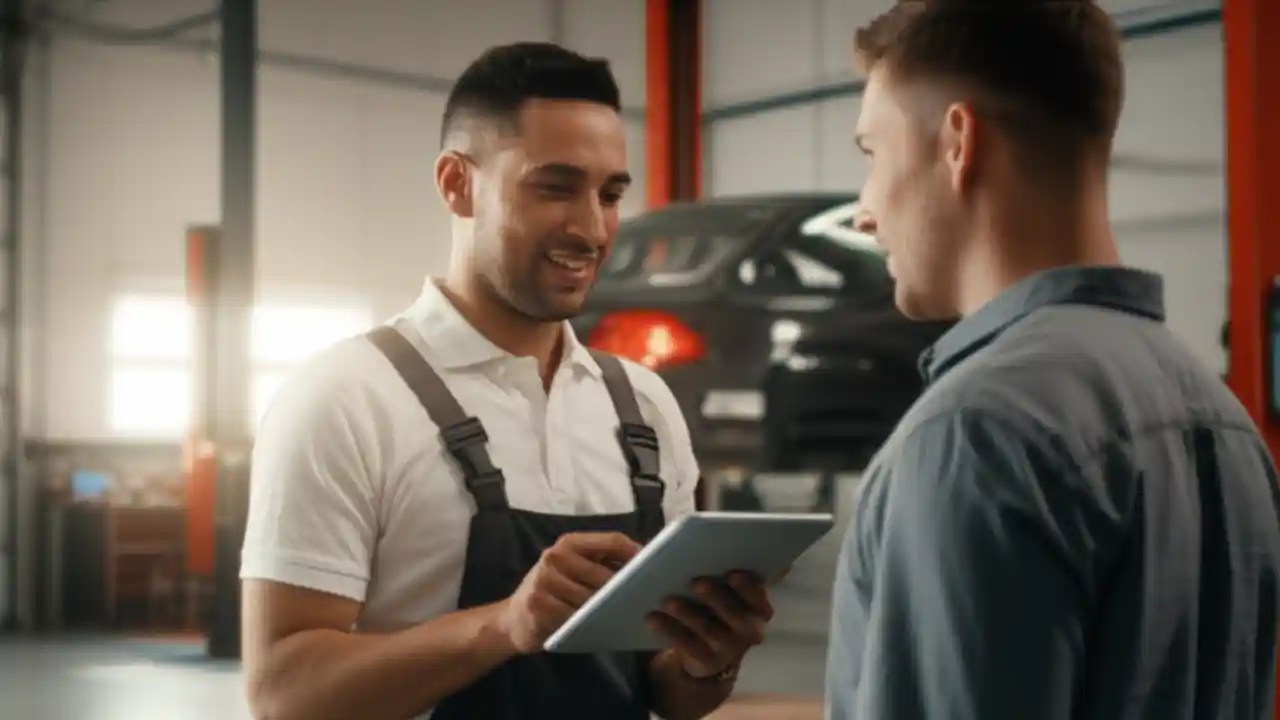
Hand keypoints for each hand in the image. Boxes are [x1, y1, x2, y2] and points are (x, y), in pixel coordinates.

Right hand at [497, 532, 640, 653]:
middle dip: (624, 589)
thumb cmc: (553, 592)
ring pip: (591, 598)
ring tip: (623, 616)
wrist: (512, 619)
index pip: (612, 540)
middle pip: (605, 573)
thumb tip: (644, 562)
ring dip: (608, 610)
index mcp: (568, 543)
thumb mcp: (572, 569)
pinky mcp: (538, 606)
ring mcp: (544, 581)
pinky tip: (598, 627)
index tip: (655, 569)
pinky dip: (588, 623)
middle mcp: (555, 556)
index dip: (636, 554)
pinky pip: (575, 617)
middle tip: (643, 601)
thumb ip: (601, 563)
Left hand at [646, 571, 774, 678]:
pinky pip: (686, 645)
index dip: (748, 585)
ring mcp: (729, 650)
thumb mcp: (725, 592)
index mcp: (758, 608)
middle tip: (697, 582)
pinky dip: (669, 629)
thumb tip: (695, 543)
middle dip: (716, 597)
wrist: (710, 653)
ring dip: (687, 613)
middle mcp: (750, 630)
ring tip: (667, 599)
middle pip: (735, 614)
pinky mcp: (706, 662)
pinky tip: (652, 617)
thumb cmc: (716, 607)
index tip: (732, 572)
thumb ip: (719, 572)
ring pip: (708, 630)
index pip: (758, 596)